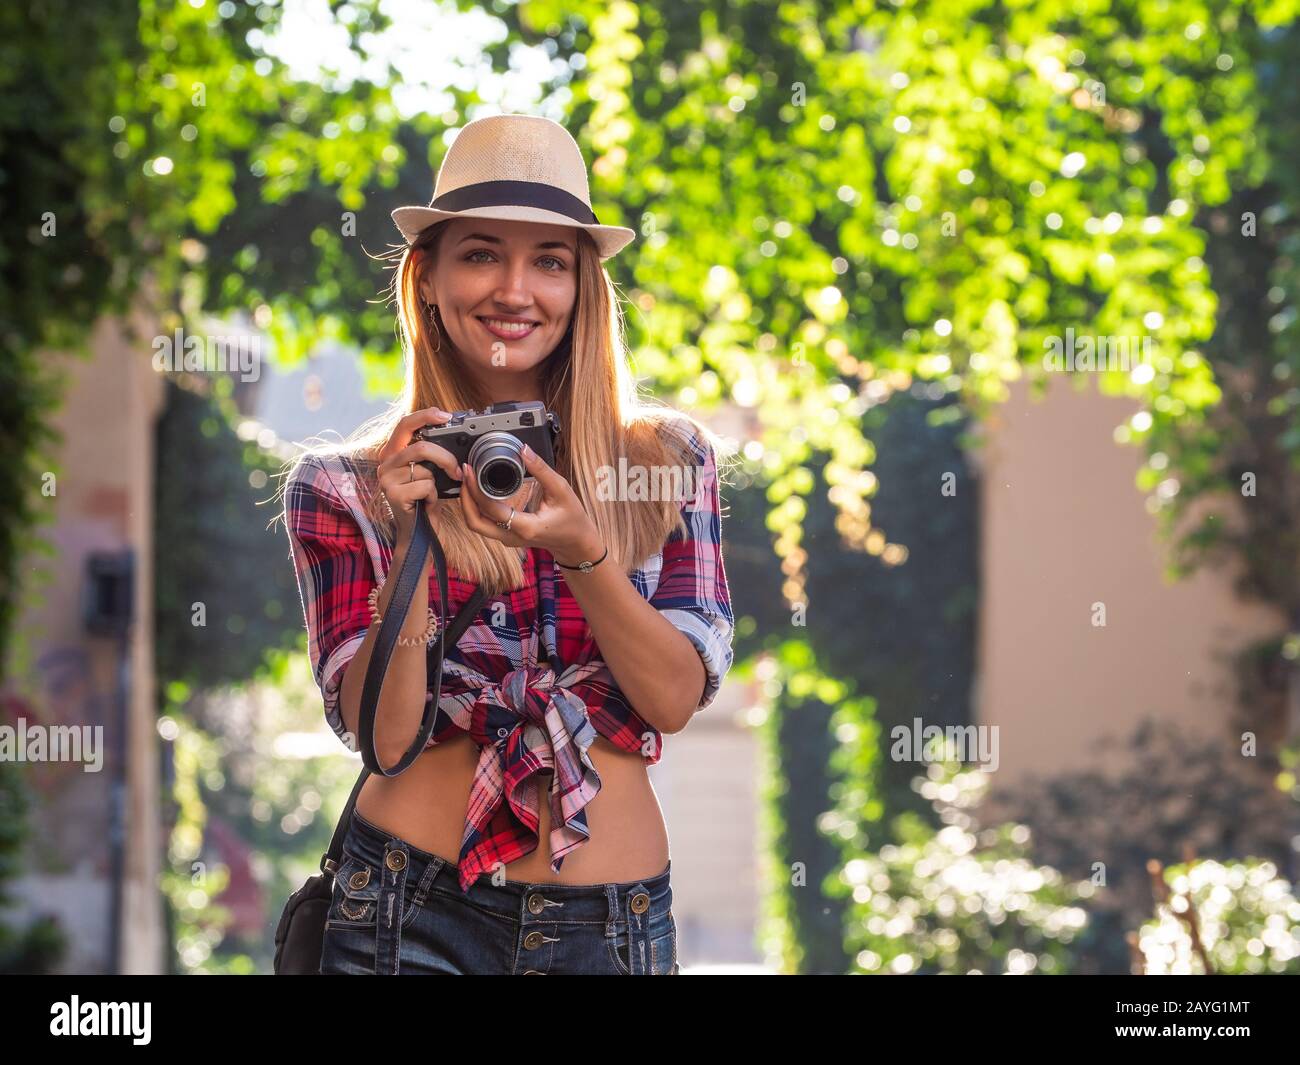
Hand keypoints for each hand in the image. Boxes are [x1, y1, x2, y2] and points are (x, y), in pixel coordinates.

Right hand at [374, 406, 462, 544]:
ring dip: (438, 483)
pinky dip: (433, 496)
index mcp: (392, 453)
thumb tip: (451, 434)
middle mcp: (385, 464)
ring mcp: (386, 479)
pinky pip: (426, 486)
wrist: (418, 533)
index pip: (404, 424)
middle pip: (420, 447)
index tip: (446, 416)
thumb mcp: (428, 472)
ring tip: (433, 494)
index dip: (425, 416)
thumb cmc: (424, 501)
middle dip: (445, 457)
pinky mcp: (393, 494)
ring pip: (425, 469)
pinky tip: (426, 504)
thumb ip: (431, 454)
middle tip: (457, 469)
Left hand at [458, 444, 603, 565]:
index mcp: (525, 527)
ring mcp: (507, 538)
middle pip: (475, 523)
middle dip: (465, 499)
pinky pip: (484, 523)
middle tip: (465, 475)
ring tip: (468, 480)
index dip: (476, 490)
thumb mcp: (561, 490)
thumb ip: (541, 470)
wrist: (575, 543)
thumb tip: (524, 450)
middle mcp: (512, 536)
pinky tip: (477, 491)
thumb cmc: (572, 519)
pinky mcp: (506, 536)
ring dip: (468, 504)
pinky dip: (477, 508)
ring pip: (476, 525)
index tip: (470, 471)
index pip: (491, 509)